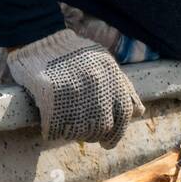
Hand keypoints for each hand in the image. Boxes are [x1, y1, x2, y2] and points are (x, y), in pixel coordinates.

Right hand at [6, 27, 144, 146]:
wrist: (42, 40)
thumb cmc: (74, 53)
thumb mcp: (104, 62)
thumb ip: (122, 85)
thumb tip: (138, 111)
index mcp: (112, 76)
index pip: (125, 114)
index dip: (117, 132)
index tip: (107, 141)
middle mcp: (97, 87)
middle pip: (104, 127)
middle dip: (96, 134)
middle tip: (86, 133)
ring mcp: (75, 95)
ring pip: (82, 132)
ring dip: (76, 133)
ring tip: (69, 124)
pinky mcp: (53, 103)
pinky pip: (59, 130)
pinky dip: (57, 131)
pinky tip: (54, 123)